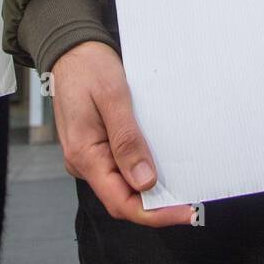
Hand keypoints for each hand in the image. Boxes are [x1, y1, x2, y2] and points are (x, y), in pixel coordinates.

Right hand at [50, 41, 191, 226]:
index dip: (154, 213)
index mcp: (84, 155)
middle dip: (156, 206)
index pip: (120, 201)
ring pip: (122, 185)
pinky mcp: (97, 146)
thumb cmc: (90, 68)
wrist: (72, 50)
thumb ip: (127, 141)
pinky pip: (120, 167)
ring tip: (183, 186)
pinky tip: (164, 165)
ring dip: (151, 190)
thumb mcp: (113, 98)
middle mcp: (84, 162)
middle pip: (122, 198)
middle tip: (191, 204)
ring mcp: (90, 155)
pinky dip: (143, 171)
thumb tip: (145, 182)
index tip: (184, 212)